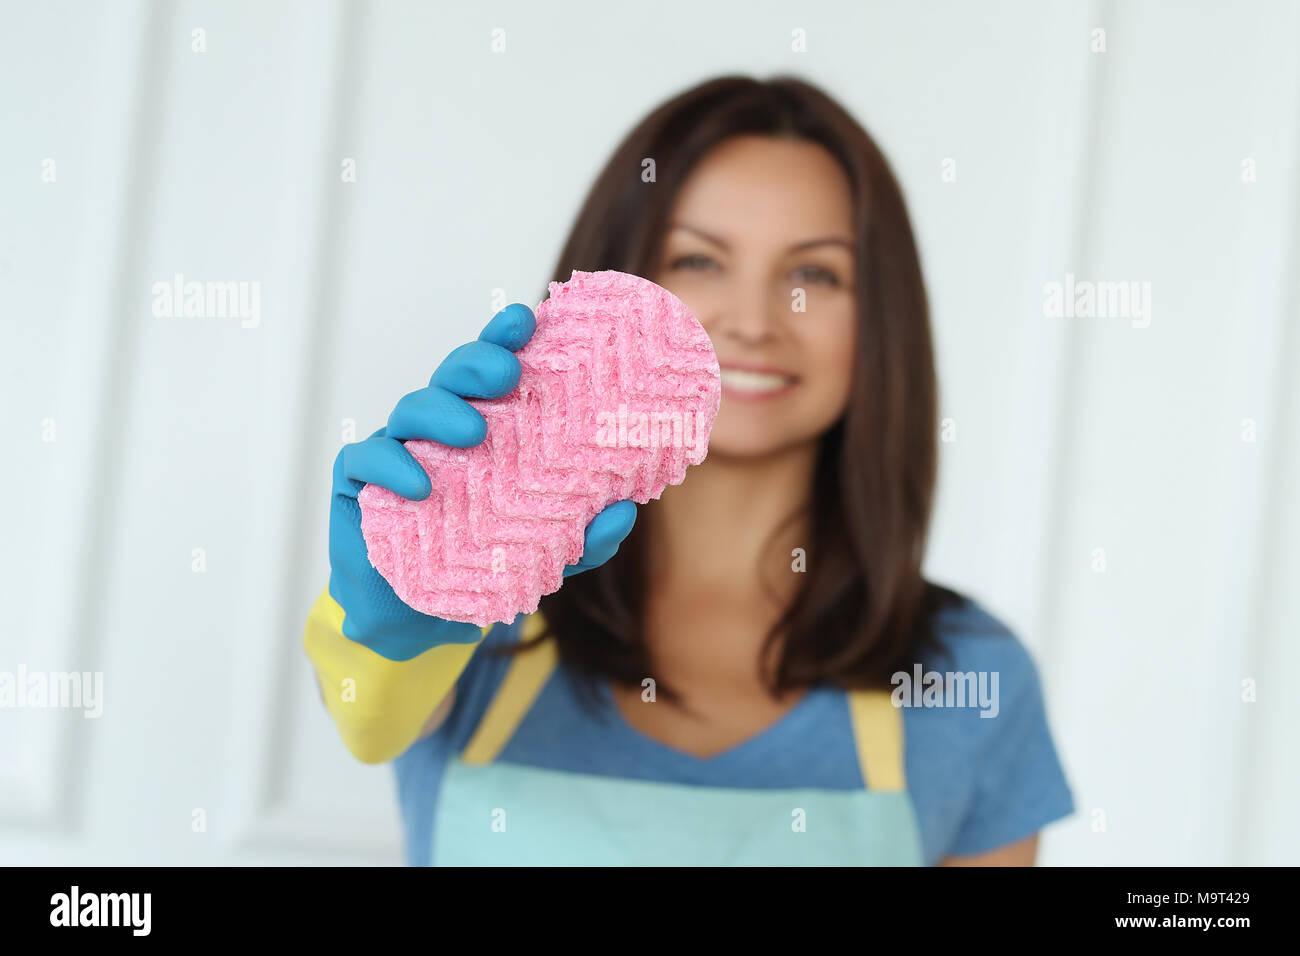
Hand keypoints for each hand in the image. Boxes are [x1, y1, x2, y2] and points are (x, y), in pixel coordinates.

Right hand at [327, 303, 636, 660]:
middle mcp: (438, 428)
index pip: (493, 372)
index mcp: (483, 427)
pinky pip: (367, 460)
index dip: (504, 339)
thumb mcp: (545, 555)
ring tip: (473, 430)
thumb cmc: (478, 566)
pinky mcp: (358, 482)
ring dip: (441, 412)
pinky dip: (391, 465)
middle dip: (478, 363)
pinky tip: (417, 483)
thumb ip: (584, 537)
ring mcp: (396, 449)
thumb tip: (626, 511)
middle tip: (508, 373)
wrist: (416, 620)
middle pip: (453, 377)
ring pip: (411, 409)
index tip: (527, 320)